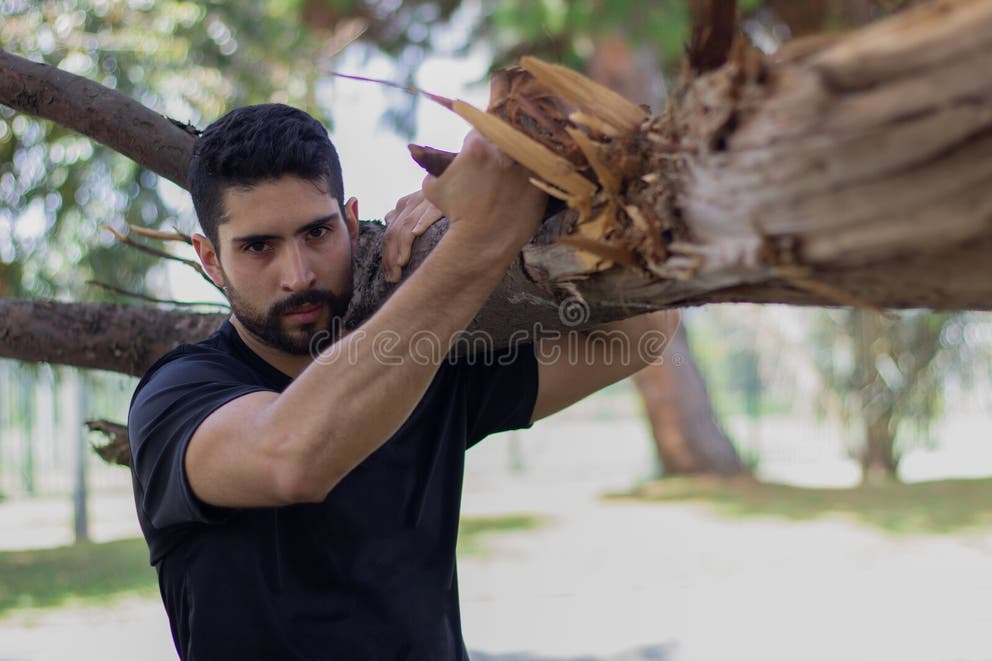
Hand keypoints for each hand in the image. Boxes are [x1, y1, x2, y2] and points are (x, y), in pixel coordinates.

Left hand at [382, 190, 443, 282]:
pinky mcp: (439, 200)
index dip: (387, 257)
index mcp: (404, 206)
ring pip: (406, 226)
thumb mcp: (421, 205)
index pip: (389, 234)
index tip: (390, 276)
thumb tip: (388, 219)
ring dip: (402, 247)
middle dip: (391, 257)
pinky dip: (421, 223)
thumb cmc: (444, 199)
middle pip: (393, 233)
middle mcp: (411, 203)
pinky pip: (427, 212)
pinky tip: (417, 234)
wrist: (462, 182)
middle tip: (393, 277)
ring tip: (401, 264)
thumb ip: (405, 214)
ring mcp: (424, 200)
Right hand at [421, 131, 545, 259]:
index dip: (481, 138)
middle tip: (502, 156)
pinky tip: (531, 179)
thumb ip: (433, 168)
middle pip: (506, 134)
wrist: (481, 241)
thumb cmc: (456, 215)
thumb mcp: (433, 189)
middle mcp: (502, 150)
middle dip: (503, 142)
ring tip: (517, 168)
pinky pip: (543, 166)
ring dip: (522, 153)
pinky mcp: (541, 180)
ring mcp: (524, 164)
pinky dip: (538, 170)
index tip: (484, 149)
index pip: (481, 127)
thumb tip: (429, 161)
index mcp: (476, 146)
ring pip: (526, 147)